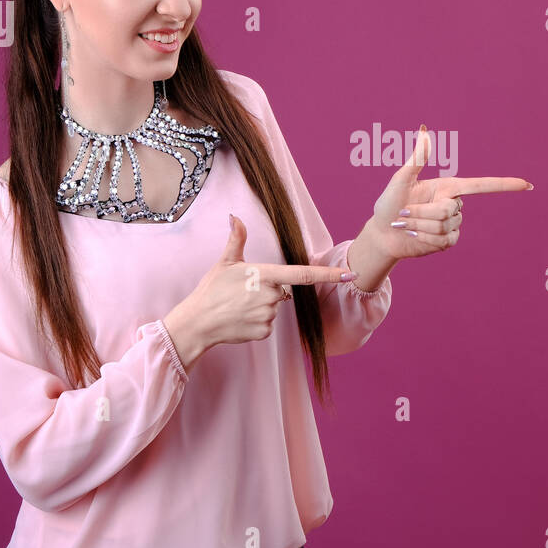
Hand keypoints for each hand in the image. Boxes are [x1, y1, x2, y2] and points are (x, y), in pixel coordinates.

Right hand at [178, 213, 356, 349]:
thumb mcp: (224, 262)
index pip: (303, 274)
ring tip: (238, 305)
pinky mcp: (264, 332)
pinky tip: (240, 319)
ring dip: (262, 306)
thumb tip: (233, 216)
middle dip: (269, 290)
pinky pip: (268, 324)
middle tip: (243, 292)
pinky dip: (257, 322)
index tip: (349, 274)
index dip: (328, 274)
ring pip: (275, 308)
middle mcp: (270, 295)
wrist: (197, 323)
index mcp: (265, 275)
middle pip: (283, 291)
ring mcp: (268, 315)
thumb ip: (236, 239)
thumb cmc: (210, 290)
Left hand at [365, 123, 532, 260]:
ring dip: (419, 226)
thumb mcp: (401, 179)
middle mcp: (454, 204)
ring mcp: (453, 224)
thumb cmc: (389, 203)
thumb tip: (424, 130)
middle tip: (403, 213)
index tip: (527, 185)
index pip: (482, 185)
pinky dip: (424, 238)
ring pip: (443, 226)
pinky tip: (415, 236)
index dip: (505, 185)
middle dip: (421, 213)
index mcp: (449, 187)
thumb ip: (417, 158)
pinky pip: (444, 240)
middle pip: (448, 210)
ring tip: (406, 224)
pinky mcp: (448, 241)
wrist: (383, 233)